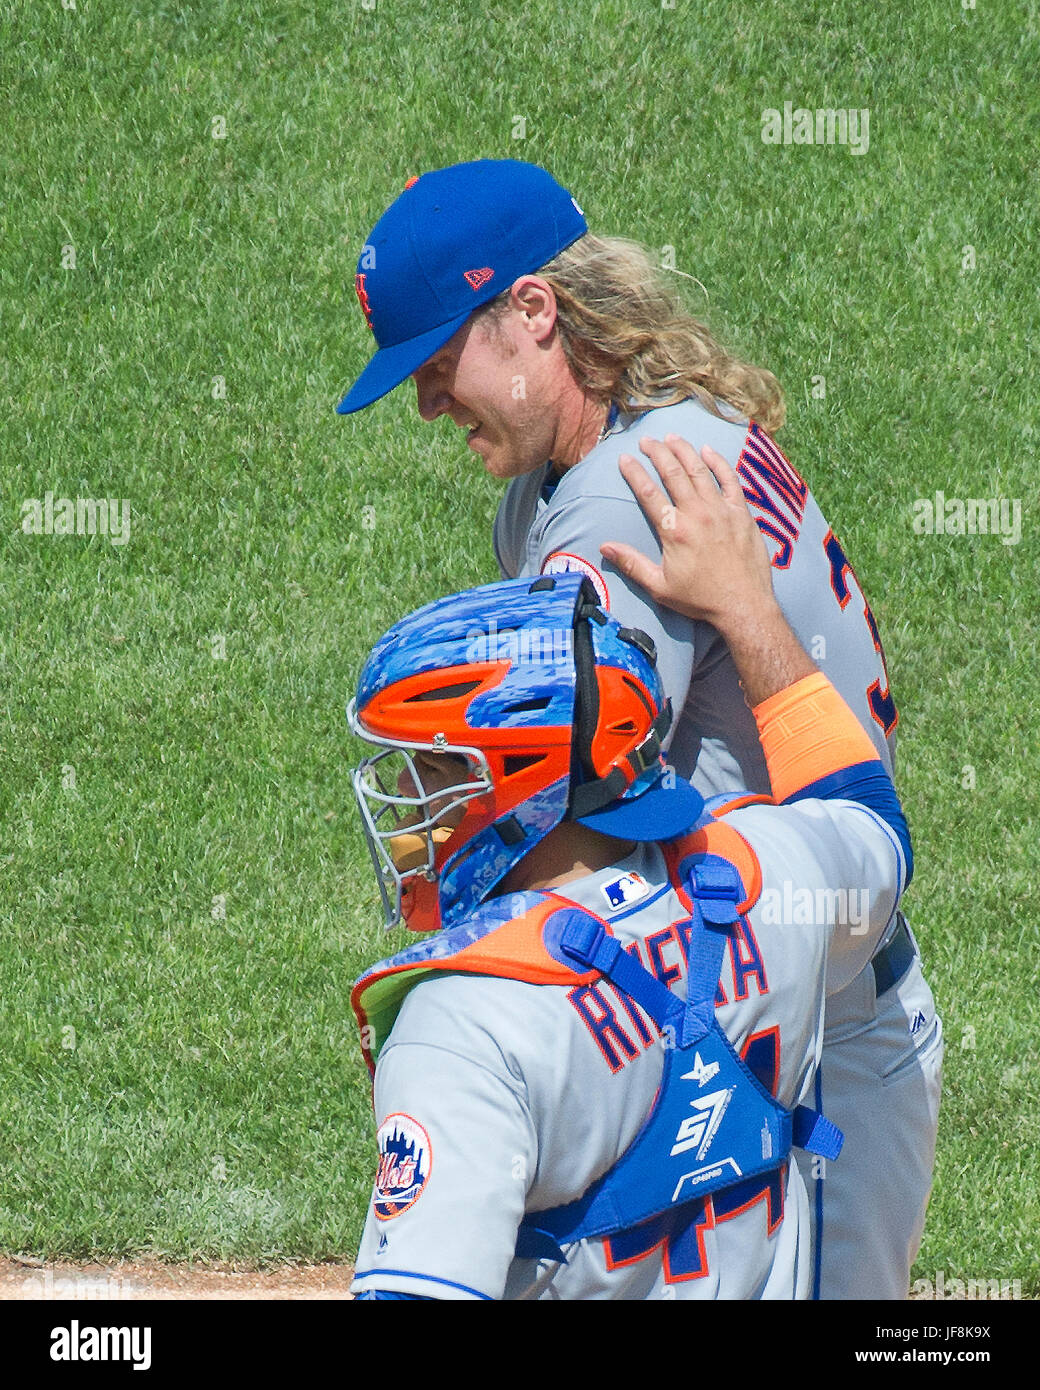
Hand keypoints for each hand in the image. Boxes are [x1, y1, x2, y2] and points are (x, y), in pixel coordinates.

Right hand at [600, 434, 775, 631]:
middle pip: (673, 472)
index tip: (624, 458)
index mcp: (674, 531)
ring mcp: (721, 510)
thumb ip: (631, 563)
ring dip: (684, 450)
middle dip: (657, 452)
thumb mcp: (659, 586)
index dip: (634, 472)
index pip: (648, 492)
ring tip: (672, 437)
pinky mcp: (741, 513)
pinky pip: (729, 480)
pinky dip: (718, 463)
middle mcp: (696, 514)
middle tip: (646, 440)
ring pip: (699, 470)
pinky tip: (708, 451)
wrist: (744, 605)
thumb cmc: (700, 599)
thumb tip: (604, 547)